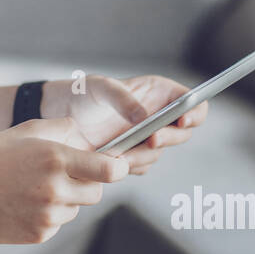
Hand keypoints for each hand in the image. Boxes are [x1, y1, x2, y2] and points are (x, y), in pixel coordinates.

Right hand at [0, 116, 129, 244]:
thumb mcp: (27, 130)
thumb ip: (63, 127)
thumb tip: (87, 133)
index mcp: (56, 158)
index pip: (110, 170)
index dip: (119, 167)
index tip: (117, 165)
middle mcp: (55, 189)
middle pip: (96, 192)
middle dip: (87, 183)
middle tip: (66, 175)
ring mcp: (47, 215)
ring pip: (75, 209)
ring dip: (65, 200)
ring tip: (33, 188)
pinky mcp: (39, 234)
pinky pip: (57, 224)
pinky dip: (47, 216)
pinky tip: (23, 203)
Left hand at [40, 74, 207, 174]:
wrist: (59, 115)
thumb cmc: (84, 92)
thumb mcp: (102, 87)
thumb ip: (122, 98)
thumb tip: (143, 117)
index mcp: (159, 93)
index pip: (193, 103)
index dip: (195, 112)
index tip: (182, 120)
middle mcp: (158, 116)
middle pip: (181, 133)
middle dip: (167, 138)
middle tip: (150, 140)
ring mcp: (145, 138)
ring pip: (157, 154)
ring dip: (142, 156)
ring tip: (119, 154)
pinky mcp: (131, 156)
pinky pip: (139, 166)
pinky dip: (128, 165)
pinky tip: (111, 160)